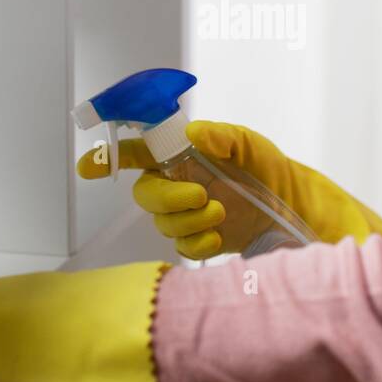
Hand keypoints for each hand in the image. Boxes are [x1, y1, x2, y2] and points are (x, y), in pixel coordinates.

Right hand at [76, 120, 381, 259]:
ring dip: (190, 221)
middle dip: (168, 198)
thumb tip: (193, 135)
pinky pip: (180, 246)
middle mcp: (176, 183)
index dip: (107, 157)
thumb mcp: (250, 144)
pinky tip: (219, 237)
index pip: (136, 153)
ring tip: (222, 214)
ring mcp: (185, 213)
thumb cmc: (269, 168)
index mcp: (181, 156)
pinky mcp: (198, 238)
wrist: (293, 207)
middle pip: (144, 195)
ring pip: (162, 223)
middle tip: (203, 196)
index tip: (89, 165)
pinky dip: (197, 243)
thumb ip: (221, 137)